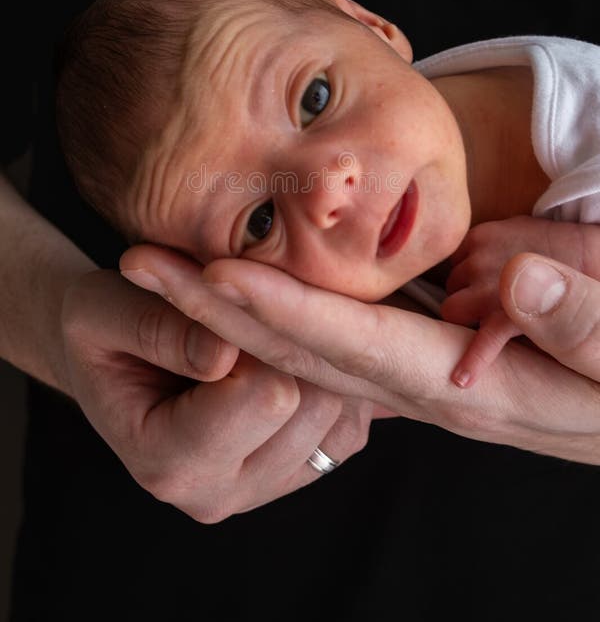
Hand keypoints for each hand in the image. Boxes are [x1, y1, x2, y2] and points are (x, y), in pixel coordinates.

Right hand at [61, 268, 375, 522]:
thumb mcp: (98, 310)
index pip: (263, 395)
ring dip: (312, 361)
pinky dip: (332, 381)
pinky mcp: (298, 472)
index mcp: (169, 464)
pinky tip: (290, 353)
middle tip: (253, 310)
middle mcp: (221, 493)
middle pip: (311, 404)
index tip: (224, 308)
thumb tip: (223, 354)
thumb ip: (154, 328)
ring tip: (265, 332)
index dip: (254, 334)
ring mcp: (265, 489)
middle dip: (287, 347)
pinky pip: (352, 423)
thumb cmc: (102, 330)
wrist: (116, 359)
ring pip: (340, 413)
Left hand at [120, 241, 599, 465]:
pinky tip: (244, 295)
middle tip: (140, 263)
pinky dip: (277, 315)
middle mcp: (420, 388)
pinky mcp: (417, 362)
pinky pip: (332, 342)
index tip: (210, 271)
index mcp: (463, 386)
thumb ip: (580, 319)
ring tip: (165, 267)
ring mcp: (412, 378)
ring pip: (304, 346)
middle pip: (300, 350)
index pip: (351, 344)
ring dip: (231, 309)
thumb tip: (518, 278)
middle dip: (216, 309)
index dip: (279, 308)